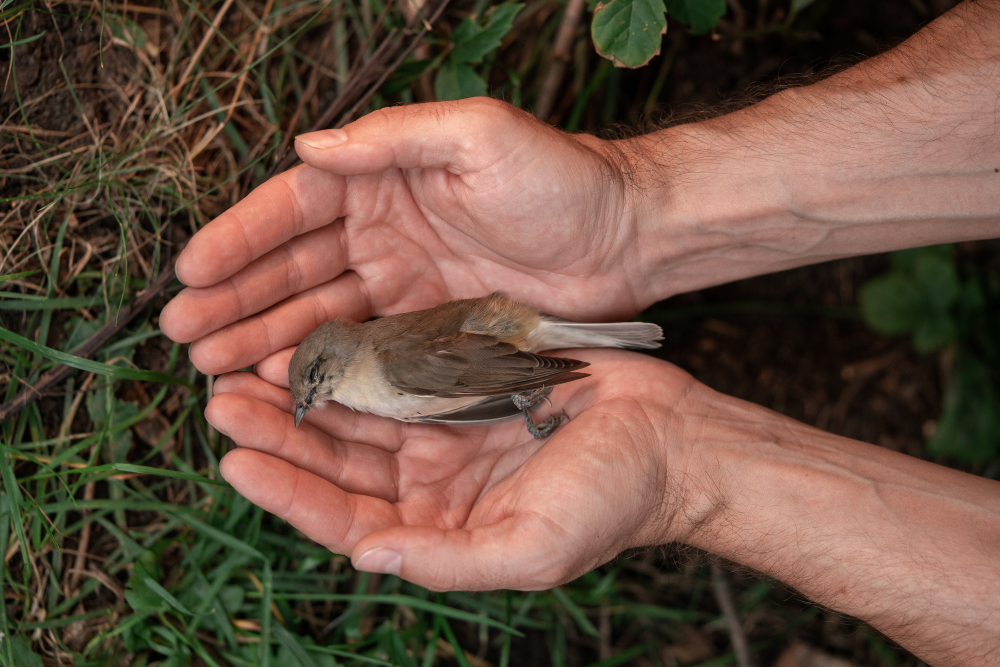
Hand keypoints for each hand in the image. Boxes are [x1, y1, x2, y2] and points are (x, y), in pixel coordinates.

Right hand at [160, 98, 652, 375]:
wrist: (627, 238)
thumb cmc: (558, 178)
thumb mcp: (477, 137)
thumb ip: (393, 140)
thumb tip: (309, 147)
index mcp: (386, 178)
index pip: (296, 209)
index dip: (240, 240)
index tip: (191, 273)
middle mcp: (384, 230)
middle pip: (294, 268)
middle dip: (236, 300)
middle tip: (184, 336)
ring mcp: (404, 283)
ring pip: (319, 314)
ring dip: (264, 339)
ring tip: (212, 367)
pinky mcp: (429, 330)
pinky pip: (364, 350)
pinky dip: (321, 366)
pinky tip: (280, 383)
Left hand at [209, 349, 691, 589]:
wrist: (671, 438)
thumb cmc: (612, 501)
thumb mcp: (532, 548)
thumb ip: (445, 560)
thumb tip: (364, 554)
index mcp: (439, 528)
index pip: (345, 518)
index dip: (287, 493)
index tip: (236, 460)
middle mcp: (431, 481)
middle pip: (336, 461)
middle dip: (279, 432)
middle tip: (224, 400)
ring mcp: (444, 428)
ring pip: (357, 411)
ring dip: (307, 390)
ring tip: (250, 364)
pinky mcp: (463, 380)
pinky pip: (397, 367)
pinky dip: (357, 356)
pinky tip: (322, 334)